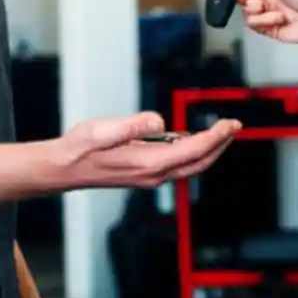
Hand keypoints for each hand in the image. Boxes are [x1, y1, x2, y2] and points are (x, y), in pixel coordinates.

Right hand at [58, 112, 240, 188]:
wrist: (64, 168)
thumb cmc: (80, 148)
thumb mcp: (103, 129)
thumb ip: (132, 124)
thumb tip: (159, 121)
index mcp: (148, 162)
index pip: (193, 150)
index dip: (216, 137)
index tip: (230, 124)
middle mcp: (153, 174)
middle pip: (198, 162)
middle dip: (220, 144)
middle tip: (234, 126)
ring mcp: (150, 177)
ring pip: (190, 166)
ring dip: (209, 149)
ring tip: (221, 131)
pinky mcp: (145, 174)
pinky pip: (178, 165)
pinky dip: (193, 153)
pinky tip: (192, 140)